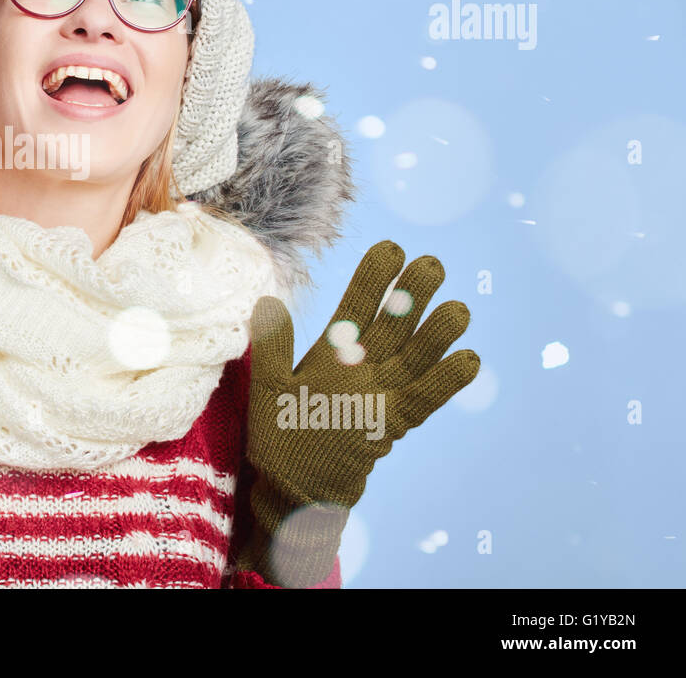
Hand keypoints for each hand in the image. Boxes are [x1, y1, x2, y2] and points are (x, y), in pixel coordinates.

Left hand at [239, 239, 479, 584]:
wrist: (294, 488)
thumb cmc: (279, 436)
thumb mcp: (269, 388)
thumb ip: (272, 347)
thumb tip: (266, 302)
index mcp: (331, 353)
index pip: (356, 308)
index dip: (373, 279)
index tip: (392, 247)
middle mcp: (362, 367)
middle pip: (392, 326)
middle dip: (411, 296)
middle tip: (433, 264)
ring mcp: (381, 394)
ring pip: (413, 358)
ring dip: (435, 335)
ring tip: (458, 309)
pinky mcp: (392, 424)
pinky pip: (422, 400)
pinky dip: (444, 383)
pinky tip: (469, 360)